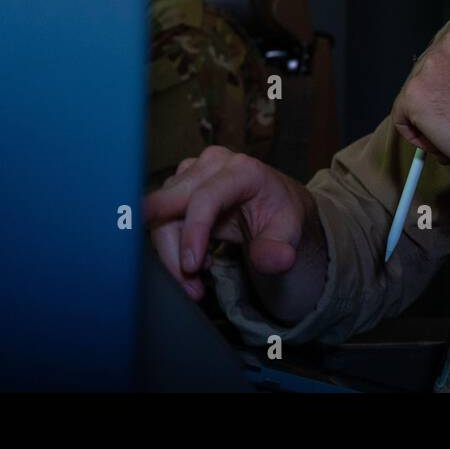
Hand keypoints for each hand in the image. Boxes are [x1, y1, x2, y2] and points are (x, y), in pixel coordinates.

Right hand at [143, 146, 318, 301]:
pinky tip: (195, 264)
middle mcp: (211, 165)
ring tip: (194, 283)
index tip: (191, 266)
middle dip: (172, 248)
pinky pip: (160, 221)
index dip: (194, 232)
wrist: (273, 203)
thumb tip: (273, 260)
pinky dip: (171, 249)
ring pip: (159, 216)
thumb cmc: (279, 214)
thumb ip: (279, 247)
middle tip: (188, 283)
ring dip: (170, 254)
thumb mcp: (289, 231)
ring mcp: (192, 174)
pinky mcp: (179, 189)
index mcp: (241, 170)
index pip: (206, 197)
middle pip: (170, 204)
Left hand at [391, 24, 449, 196]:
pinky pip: (401, 118)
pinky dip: (417, 136)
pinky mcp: (415, 93)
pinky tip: (444, 143)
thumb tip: (443, 94)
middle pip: (426, 75)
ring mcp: (430, 67)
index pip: (446, 60)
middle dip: (438, 103)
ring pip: (413, 97)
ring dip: (428, 121)